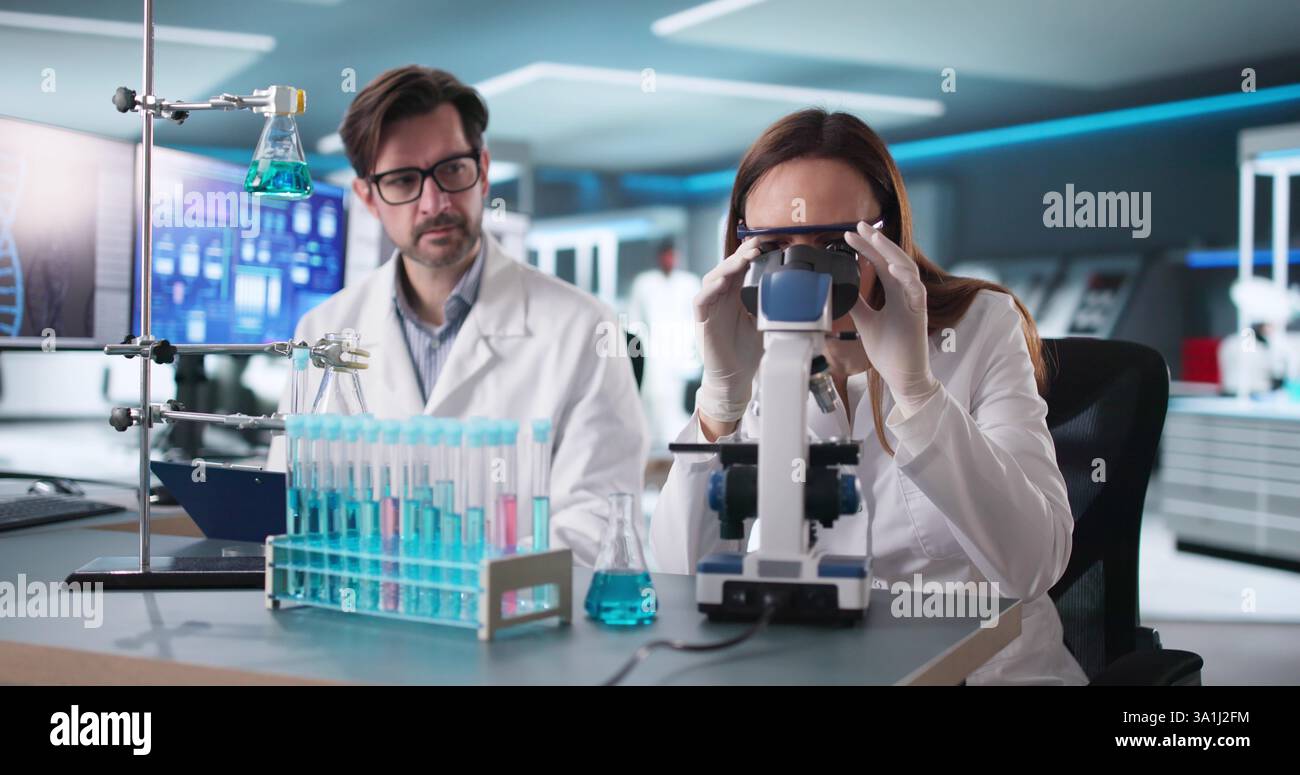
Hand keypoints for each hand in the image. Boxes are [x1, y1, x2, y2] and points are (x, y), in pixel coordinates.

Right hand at [694, 237, 763, 424]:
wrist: (736, 378)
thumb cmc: (749, 351)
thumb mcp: (767, 323)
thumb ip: (775, 306)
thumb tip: (799, 292)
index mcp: (736, 296)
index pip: (740, 268)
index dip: (750, 254)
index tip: (766, 242)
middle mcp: (722, 298)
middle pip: (726, 268)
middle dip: (741, 255)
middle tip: (757, 246)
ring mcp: (711, 309)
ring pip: (712, 279)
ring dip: (727, 267)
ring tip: (742, 260)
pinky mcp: (702, 321)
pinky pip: (701, 300)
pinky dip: (709, 290)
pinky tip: (721, 282)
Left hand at [844, 221, 939, 417]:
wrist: (902, 377)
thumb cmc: (889, 351)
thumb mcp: (866, 322)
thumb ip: (857, 304)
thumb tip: (840, 288)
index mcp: (894, 294)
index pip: (881, 264)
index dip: (866, 248)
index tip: (848, 236)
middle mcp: (905, 294)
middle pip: (893, 259)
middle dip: (876, 242)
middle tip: (859, 226)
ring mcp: (914, 302)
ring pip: (906, 269)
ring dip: (891, 252)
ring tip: (875, 238)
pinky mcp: (919, 315)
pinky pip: (916, 291)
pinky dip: (907, 278)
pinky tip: (894, 269)